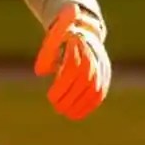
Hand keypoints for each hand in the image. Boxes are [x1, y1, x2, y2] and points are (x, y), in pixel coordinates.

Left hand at [34, 3, 109, 119]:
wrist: (82, 30)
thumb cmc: (62, 36)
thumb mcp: (53, 38)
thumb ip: (47, 53)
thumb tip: (40, 72)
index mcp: (81, 43)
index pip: (74, 68)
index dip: (63, 85)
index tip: (50, 97)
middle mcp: (95, 54)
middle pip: (86, 80)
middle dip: (71, 96)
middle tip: (56, 107)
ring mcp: (102, 65)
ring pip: (96, 88)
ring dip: (81, 104)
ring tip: (66, 113)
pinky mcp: (105, 74)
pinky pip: (100, 93)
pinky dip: (89, 106)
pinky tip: (76, 114)